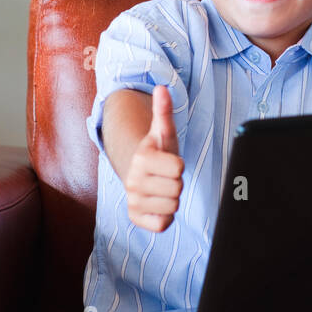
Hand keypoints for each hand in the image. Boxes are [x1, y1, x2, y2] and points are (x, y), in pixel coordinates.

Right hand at [124, 84, 183, 231]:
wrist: (139, 173)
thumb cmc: (158, 151)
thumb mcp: (163, 131)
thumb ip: (163, 111)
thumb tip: (162, 88)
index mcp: (141, 158)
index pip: (178, 168)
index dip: (178, 165)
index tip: (168, 162)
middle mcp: (133, 180)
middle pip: (177, 188)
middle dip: (176, 182)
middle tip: (165, 176)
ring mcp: (133, 200)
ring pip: (172, 206)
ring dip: (172, 199)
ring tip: (162, 188)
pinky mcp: (135, 218)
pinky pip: (163, 224)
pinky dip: (165, 216)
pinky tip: (158, 203)